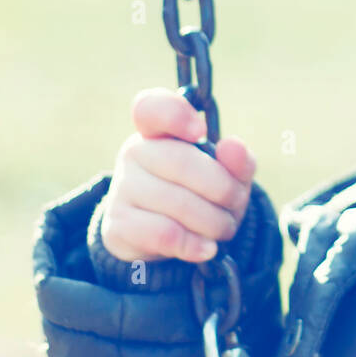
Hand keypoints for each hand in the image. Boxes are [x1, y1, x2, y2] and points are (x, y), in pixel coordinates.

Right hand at [101, 87, 256, 263]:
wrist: (170, 241)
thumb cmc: (202, 195)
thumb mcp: (228, 176)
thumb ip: (237, 160)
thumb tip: (232, 148)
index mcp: (159, 130)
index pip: (152, 107)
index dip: (176, 114)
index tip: (200, 132)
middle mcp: (135, 152)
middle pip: (182, 161)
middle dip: (222, 188)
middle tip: (234, 204)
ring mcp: (122, 188)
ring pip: (177, 202)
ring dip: (213, 222)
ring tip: (222, 228)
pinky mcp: (118, 225)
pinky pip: (164, 233)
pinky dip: (194, 244)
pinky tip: (206, 248)